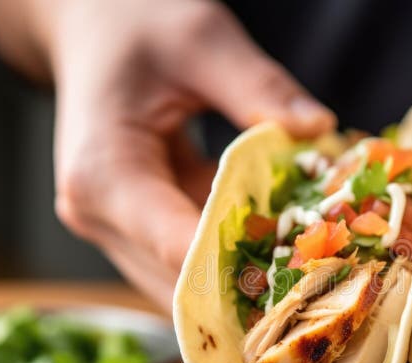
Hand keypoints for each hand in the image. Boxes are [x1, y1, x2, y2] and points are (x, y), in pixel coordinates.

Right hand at [0, 0, 335, 309]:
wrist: (90, 26)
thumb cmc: (135, 25)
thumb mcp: (202, 41)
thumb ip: (258, 86)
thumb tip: (320, 129)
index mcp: (103, 174)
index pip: (178, 248)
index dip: (243, 272)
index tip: (308, 276)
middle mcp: (100, 215)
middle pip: (181, 282)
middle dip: (251, 287)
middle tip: (322, 284)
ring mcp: (116, 226)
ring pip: (185, 282)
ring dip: (243, 280)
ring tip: (306, 273)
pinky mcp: (135, 224)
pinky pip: (188, 258)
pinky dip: (233, 258)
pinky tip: (279, 248)